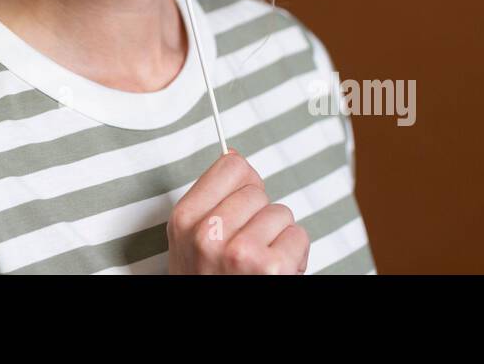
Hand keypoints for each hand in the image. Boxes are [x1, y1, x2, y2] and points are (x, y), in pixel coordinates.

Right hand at [167, 149, 309, 273]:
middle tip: (247, 247)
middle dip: (259, 216)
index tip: (239, 207)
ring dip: (278, 237)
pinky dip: (295, 255)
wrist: (216, 327)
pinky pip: (299, 235)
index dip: (243, 187)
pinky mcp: (271, 268)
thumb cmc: (209, 280)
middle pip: (257, 191)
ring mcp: (239, 251)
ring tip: (260, 263)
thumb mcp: (193, 239)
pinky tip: (276, 272)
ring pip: (281, 213)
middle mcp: (207, 234)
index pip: (231, 166)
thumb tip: (235, 155)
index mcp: (184, 220)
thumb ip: (211, 199)